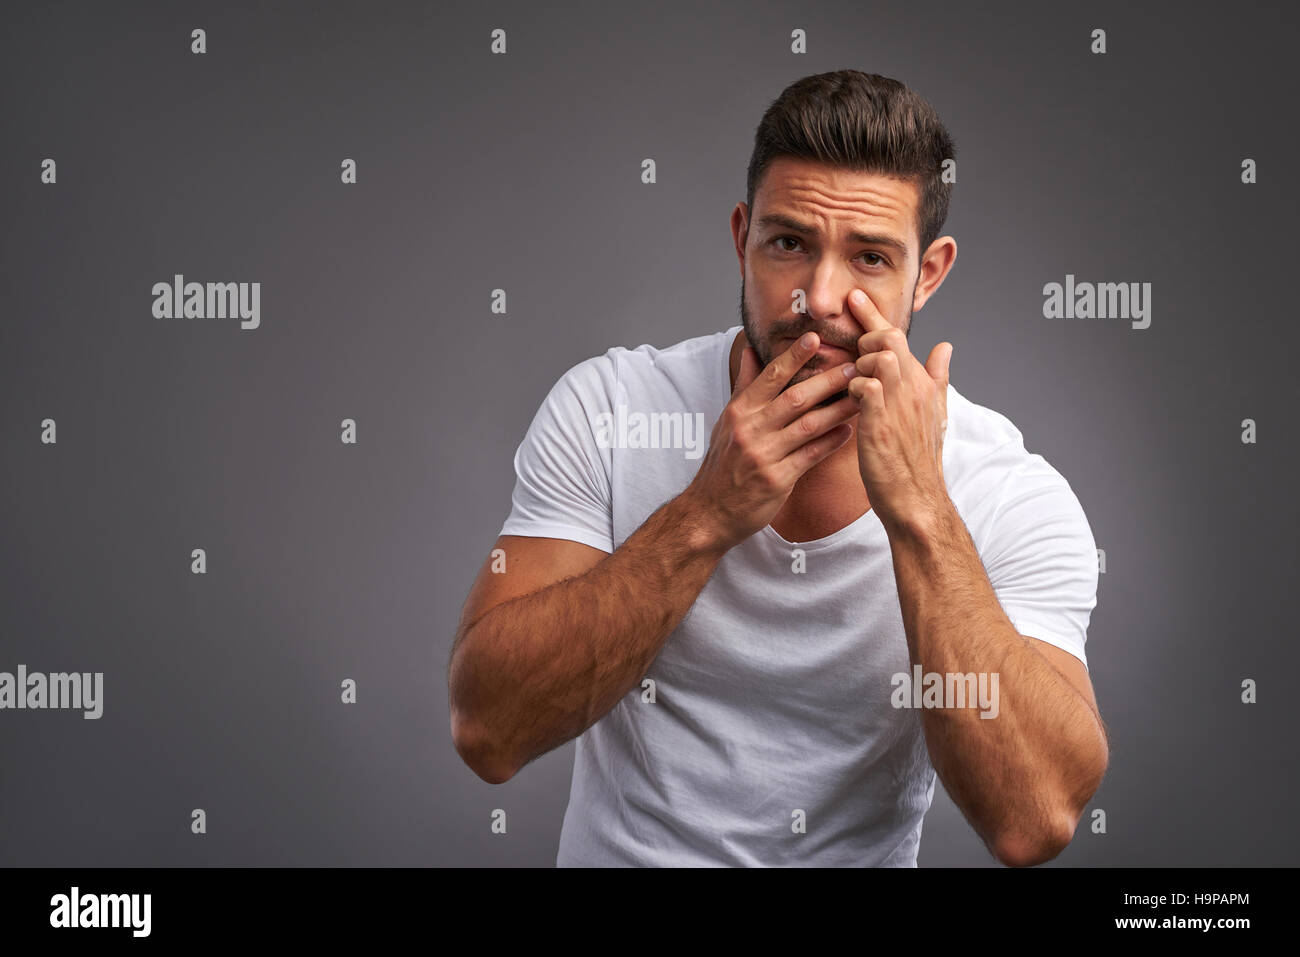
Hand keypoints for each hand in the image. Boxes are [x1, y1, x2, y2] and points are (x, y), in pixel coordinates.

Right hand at [683, 332, 859, 549]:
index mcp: (739, 412)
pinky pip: (811, 456)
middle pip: (795, 398)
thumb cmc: (723, 464)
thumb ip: (744, 385)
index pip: (769, 377)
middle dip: (828, 380)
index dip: (793, 356)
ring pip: (808, 426)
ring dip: (838, 409)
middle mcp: (750, 430)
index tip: (815, 337)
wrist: (709, 511)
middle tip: (856, 364)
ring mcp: (764, 456)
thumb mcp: (726, 421)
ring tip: (863, 395)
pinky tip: (849, 432)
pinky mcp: (777, 480)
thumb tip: (749, 349)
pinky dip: (831, 443)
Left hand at [845, 288, 952, 530]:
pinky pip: (865, 388)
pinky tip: (845, 397)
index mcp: (923, 384)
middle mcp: (914, 389)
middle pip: (890, 338)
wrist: (917, 499)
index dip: (875, 315)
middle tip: (850, 332)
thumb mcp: (935, 413)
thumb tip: (945, 347)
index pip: (899, 337)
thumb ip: (937, 377)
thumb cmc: (919, 458)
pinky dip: (851, 386)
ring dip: (858, 360)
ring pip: (879, 357)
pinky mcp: (880, 426)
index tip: (854, 298)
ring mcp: (899, 406)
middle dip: (865, 329)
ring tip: (851, 376)